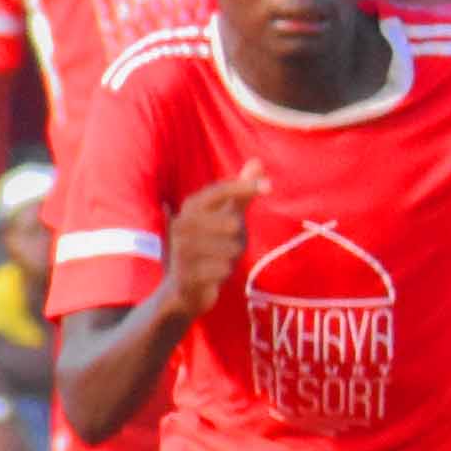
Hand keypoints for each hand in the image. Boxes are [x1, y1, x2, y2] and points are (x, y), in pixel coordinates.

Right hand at [160, 165, 262, 309]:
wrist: (183, 288)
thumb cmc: (210, 246)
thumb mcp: (226, 217)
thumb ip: (240, 193)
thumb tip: (258, 161)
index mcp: (191, 207)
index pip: (219, 190)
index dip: (243, 187)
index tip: (269, 186)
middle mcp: (182, 225)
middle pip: (232, 224)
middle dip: (237, 239)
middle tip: (224, 246)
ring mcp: (180, 250)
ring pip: (231, 249)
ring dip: (231, 259)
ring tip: (216, 261)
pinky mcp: (185, 274)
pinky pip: (224, 270)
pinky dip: (224, 274)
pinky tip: (211, 276)